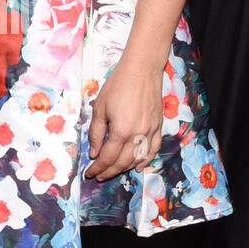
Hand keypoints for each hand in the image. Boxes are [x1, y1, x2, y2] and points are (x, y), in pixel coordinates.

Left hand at [84, 57, 162, 182]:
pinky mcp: (158, 128)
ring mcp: (151, 133)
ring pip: (138, 159)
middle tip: (98, 176)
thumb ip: (96, 132)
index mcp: (121, 131)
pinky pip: (153, 150)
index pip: (108, 157)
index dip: (98, 167)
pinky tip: (138, 167)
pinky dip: (146, 161)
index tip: (89, 173)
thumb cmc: (117, 86)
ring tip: (113, 172)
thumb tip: (94, 153)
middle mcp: (138, 135)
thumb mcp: (100, 107)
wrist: (141, 71)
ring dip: (125, 168)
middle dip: (109, 172)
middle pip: (123, 162)